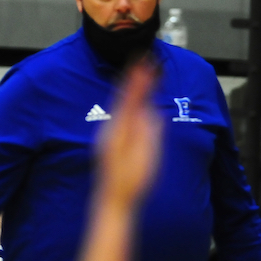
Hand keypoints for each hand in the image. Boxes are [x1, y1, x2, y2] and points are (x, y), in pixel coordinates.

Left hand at [93, 60, 161, 206]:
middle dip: (134, 79)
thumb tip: (151, 113)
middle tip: (142, 61)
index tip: (144, 64)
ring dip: (131, 88)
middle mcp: (111, 130)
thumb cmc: (131, 182)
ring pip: (121, 105)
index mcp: (119, 131)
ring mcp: (109, 136)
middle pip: (123, 97)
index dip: (138, 81)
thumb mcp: (145, 158)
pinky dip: (128, 102)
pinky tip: (132, 100)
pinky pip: (120, 114)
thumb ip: (147, 134)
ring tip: (139, 73)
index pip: (130, 99)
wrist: (114, 199)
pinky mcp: (111, 142)